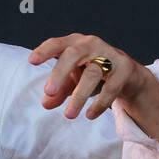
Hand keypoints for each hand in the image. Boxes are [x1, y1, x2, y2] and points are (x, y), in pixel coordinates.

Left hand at [28, 33, 149, 120]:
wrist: (127, 74)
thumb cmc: (92, 72)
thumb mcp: (73, 80)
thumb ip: (59, 90)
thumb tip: (45, 104)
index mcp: (74, 43)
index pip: (57, 43)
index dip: (44, 51)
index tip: (31, 61)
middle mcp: (91, 44)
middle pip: (74, 54)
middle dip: (59, 72)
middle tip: (48, 91)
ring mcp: (110, 54)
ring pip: (93, 73)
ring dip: (79, 96)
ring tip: (69, 115)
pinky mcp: (125, 68)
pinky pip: (111, 87)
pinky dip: (100, 103)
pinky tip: (89, 115)